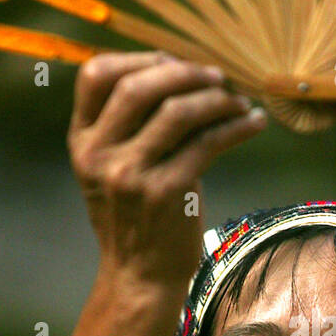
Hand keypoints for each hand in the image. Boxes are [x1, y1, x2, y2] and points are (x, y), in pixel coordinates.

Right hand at [68, 52, 265, 289]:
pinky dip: (237, 127)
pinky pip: (209, 143)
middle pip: (140, 86)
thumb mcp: (109, 169)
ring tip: (239, 102)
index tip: (173, 62)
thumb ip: (125, 126)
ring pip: (178, 111)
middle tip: (217, 77)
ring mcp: (131, 174)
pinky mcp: (167, 192)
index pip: (95, 75)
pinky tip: (254, 123)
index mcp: (82, 141)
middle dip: (185, 72)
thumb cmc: (135, 217)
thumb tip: (175, 69)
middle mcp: (100, 155)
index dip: (138, 58)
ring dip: (217, 99)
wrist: (140, 277)